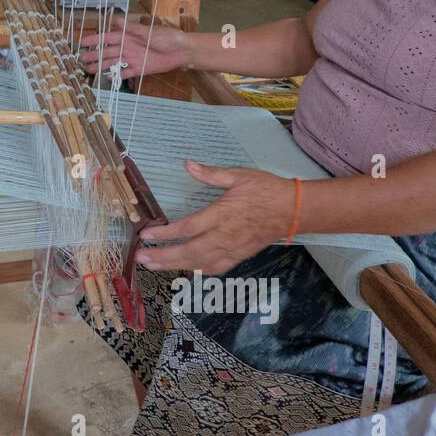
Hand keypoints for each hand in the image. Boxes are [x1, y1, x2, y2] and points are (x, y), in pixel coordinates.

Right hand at [78, 15, 193, 78]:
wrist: (181, 51)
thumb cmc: (167, 37)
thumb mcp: (149, 32)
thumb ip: (132, 29)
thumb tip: (117, 20)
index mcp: (128, 36)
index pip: (107, 38)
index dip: (94, 40)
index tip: (82, 42)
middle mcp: (128, 47)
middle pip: (107, 52)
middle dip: (93, 55)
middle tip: (80, 59)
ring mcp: (133, 58)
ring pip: (113, 63)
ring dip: (101, 66)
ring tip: (88, 70)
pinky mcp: (139, 69)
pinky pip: (125, 72)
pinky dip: (116, 75)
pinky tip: (107, 77)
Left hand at [135, 161, 296, 273]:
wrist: (293, 209)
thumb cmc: (265, 189)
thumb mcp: (238, 175)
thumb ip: (211, 174)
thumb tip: (187, 164)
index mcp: (222, 214)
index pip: (188, 228)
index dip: (165, 234)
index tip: (146, 236)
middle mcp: (225, 235)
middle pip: (189, 251)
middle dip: (163, 256)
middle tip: (141, 258)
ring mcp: (232, 249)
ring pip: (200, 263)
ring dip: (174, 266)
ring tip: (153, 266)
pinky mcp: (240, 256)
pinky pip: (216, 268)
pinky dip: (198, 272)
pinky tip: (185, 271)